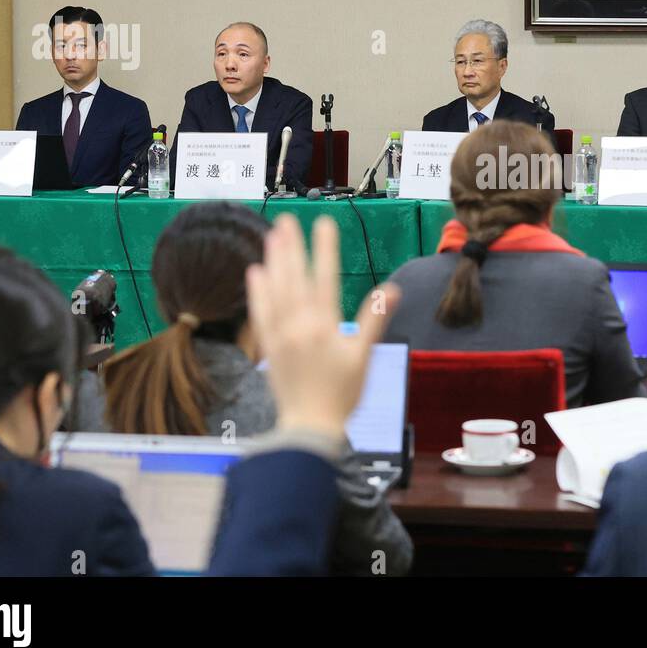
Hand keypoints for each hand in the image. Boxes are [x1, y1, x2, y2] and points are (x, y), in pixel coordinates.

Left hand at [245, 214, 398, 437]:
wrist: (309, 427)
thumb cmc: (342, 395)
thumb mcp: (363, 358)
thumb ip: (373, 322)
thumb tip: (391, 290)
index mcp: (325, 327)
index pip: (325, 278)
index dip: (325, 249)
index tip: (324, 223)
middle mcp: (300, 326)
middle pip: (295, 278)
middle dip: (292, 247)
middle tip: (288, 220)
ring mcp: (281, 335)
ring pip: (276, 291)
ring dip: (274, 262)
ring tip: (272, 237)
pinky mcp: (269, 347)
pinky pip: (260, 313)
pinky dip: (258, 292)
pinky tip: (256, 273)